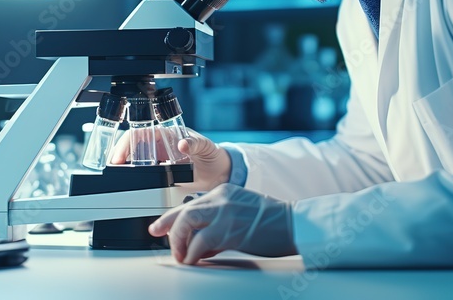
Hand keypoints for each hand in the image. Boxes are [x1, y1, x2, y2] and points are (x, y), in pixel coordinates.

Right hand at [109, 127, 230, 190]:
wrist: (220, 173)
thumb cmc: (212, 154)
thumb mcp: (205, 147)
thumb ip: (195, 144)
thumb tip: (182, 144)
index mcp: (167, 136)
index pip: (139, 134)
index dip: (126, 143)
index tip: (120, 156)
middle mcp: (160, 148)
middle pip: (132, 148)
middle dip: (120, 156)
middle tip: (114, 169)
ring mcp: (159, 162)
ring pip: (135, 162)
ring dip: (125, 168)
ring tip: (118, 177)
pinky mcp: (162, 176)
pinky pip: (144, 177)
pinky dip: (135, 180)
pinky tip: (131, 186)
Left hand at [149, 184, 296, 263]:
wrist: (294, 223)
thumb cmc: (272, 223)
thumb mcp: (240, 215)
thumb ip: (217, 224)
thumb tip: (198, 245)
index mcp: (224, 192)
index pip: (190, 204)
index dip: (170, 218)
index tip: (158, 229)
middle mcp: (222, 198)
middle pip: (184, 212)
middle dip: (168, 229)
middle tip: (166, 244)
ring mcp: (225, 212)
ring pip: (187, 223)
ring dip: (180, 243)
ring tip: (182, 256)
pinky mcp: (230, 228)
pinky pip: (201, 241)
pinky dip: (193, 253)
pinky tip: (194, 260)